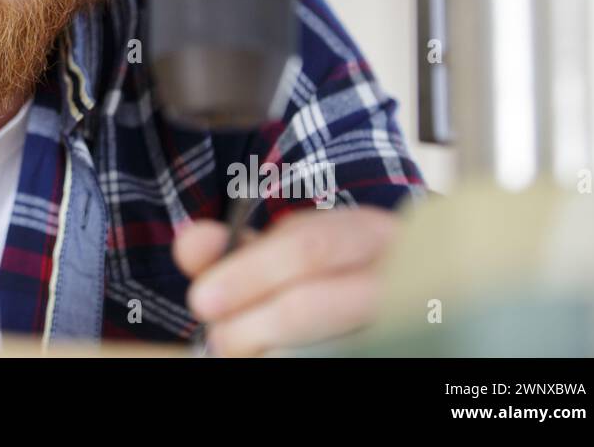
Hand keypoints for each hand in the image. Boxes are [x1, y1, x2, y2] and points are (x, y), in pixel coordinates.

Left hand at [172, 206, 399, 356]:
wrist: (403, 301)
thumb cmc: (335, 273)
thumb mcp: (292, 250)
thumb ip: (239, 250)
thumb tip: (190, 243)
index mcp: (366, 233)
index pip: (307, 248)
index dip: (247, 275)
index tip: (201, 300)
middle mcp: (394, 276)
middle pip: (312, 303)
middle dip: (250, 324)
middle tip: (219, 338)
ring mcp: (402, 321)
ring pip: (328, 346)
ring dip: (271, 350)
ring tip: (243, 348)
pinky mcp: (402, 347)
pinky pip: (344, 358)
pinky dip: (294, 360)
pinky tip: (277, 356)